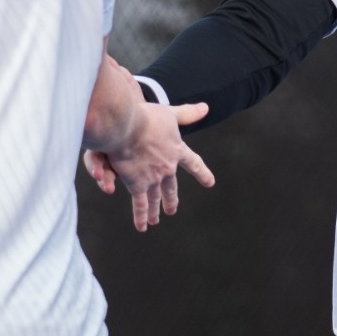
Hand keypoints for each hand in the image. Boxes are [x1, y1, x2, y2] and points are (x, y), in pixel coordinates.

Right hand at [85, 98, 215, 230]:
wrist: (127, 126)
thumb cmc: (146, 116)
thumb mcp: (170, 113)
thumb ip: (187, 113)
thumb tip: (206, 108)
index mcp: (177, 150)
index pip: (193, 163)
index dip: (201, 172)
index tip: (210, 182)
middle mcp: (168, 167)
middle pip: (171, 186)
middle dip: (170, 198)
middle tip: (172, 209)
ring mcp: (154, 178)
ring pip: (155, 197)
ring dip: (155, 210)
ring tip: (156, 220)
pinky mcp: (138, 184)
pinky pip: (140, 204)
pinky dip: (141, 216)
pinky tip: (142, 227)